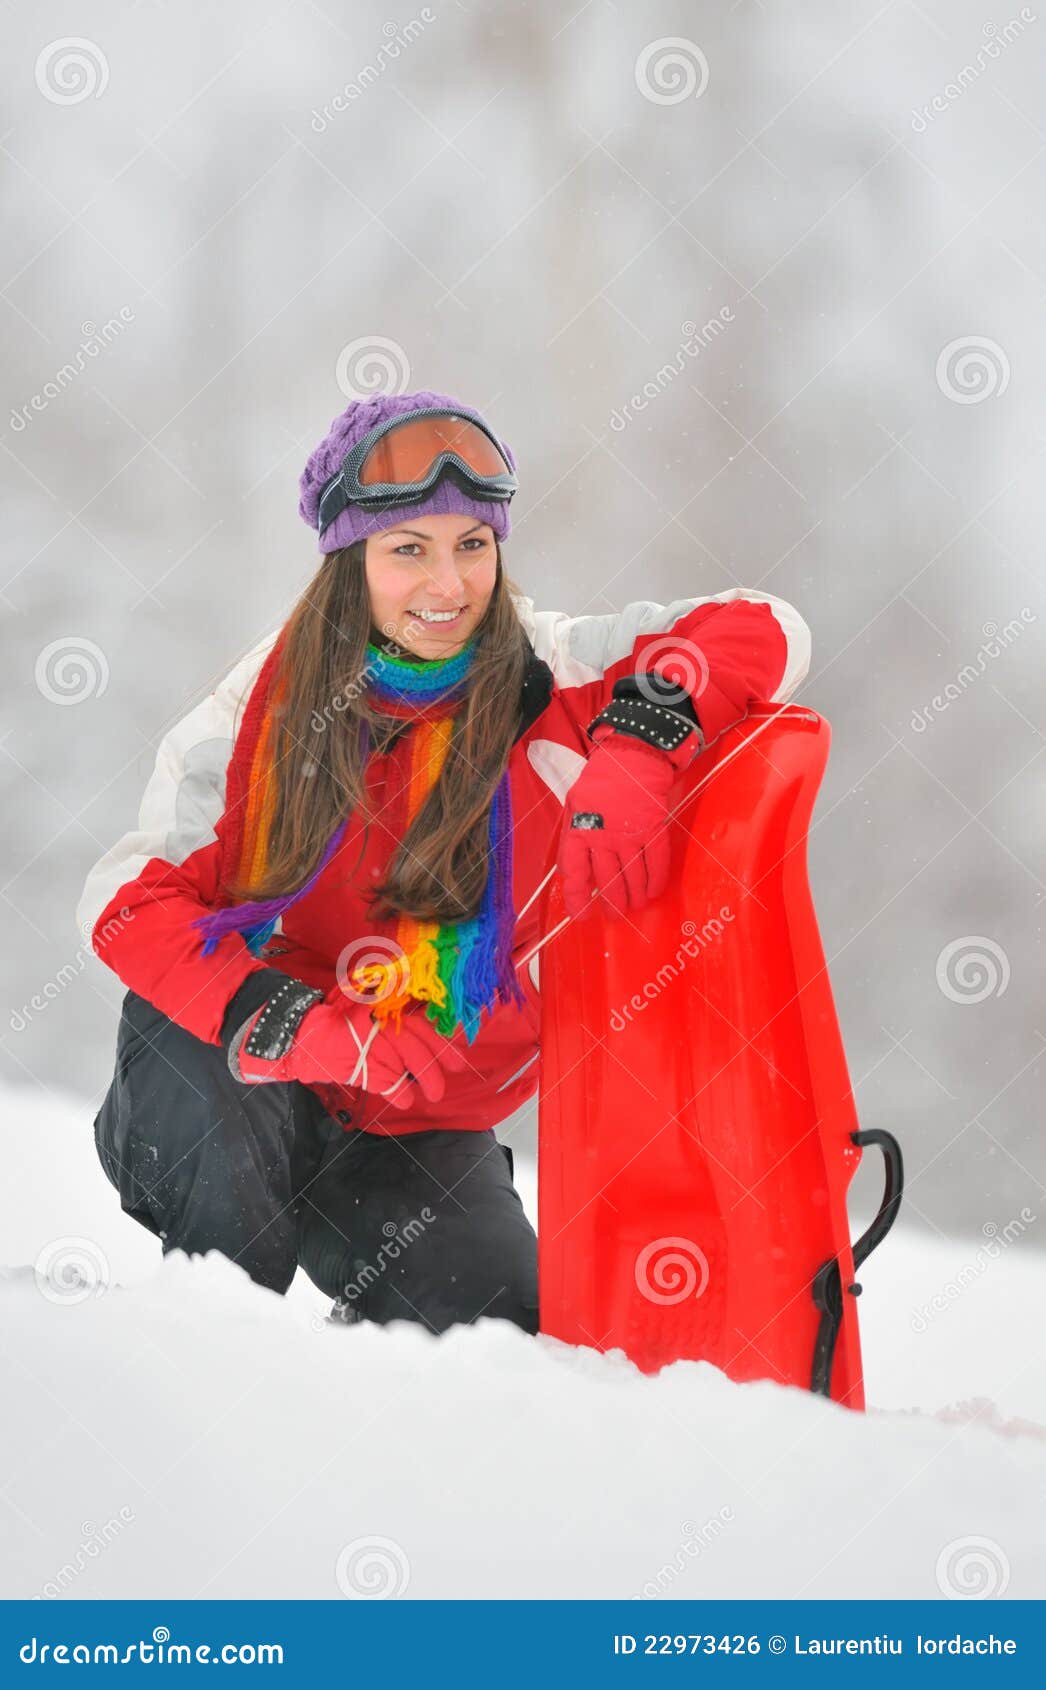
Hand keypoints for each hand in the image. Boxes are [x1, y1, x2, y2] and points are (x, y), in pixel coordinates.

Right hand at [235, 993, 469, 1110]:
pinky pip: (391, 1085)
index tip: (460, 1042)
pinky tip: (407, 1101)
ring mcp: (376, 1046)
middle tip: (457, 1069)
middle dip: (443, 1059)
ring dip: (427, 1081)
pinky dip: (401, 1095)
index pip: (423, 1018)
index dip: (443, 1033)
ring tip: (434, 1093)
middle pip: (421, 1044)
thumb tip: (420, 1003)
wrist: (302, 1033)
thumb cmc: (334, 1014)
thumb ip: (389, 996)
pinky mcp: (365, 1068)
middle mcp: (385, 1023)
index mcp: (387, 1004)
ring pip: (411, 1065)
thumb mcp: (363, 994)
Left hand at [557, 728, 676, 919]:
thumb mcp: (574, 807)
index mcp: (578, 831)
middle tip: (615, 916)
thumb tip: (577, 874)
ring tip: (635, 906)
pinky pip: (656, 862)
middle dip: (612, 904)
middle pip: (607, 881)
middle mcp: (602, 836)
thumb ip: (574, 840)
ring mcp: (629, 834)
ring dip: (635, 896)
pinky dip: (656, 881)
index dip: (577, 899)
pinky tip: (654, 892)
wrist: (631, 756)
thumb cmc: (599, 783)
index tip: (582, 915)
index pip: (574, 874)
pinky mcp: (653, 829)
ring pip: (632, 877)